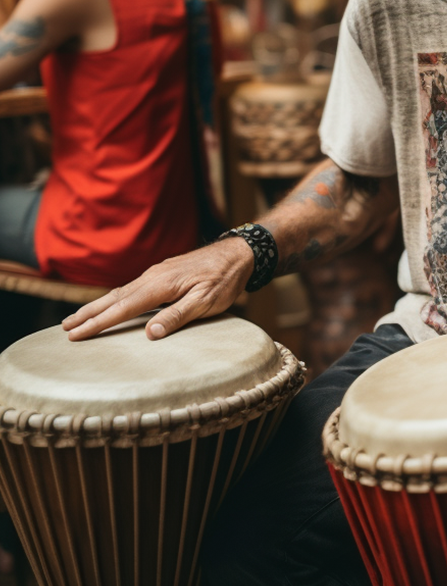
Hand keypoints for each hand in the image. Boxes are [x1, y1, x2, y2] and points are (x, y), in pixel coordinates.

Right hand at [62, 237, 253, 341]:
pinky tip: (111, 303)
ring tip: (78, 318)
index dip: (98, 323)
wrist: (240, 252)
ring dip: (98, 305)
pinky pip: (132, 287)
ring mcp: (157, 273)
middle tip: (65, 329)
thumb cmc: (226, 279)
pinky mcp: (163, 272)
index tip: (76, 336)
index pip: (123, 308)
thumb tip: (150, 333)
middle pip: (114, 298)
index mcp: (161, 285)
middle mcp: (154, 276)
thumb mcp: (207, 301)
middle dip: (88, 314)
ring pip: (121, 291)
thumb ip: (179, 316)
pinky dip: (115, 297)